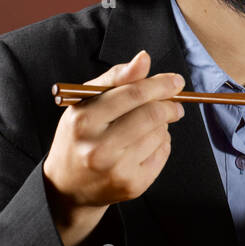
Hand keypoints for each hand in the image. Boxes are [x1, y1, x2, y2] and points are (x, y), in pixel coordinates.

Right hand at [42, 49, 186, 245]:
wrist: (68, 186)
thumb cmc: (80, 136)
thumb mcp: (86, 103)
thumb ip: (116, 78)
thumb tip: (144, 58)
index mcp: (84, 121)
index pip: (133, 94)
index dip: (160, 85)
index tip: (176, 81)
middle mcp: (98, 148)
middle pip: (151, 115)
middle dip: (170, 106)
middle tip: (174, 104)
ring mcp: (116, 170)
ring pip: (160, 134)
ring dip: (162, 125)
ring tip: (148, 127)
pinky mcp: (132, 185)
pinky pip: (163, 153)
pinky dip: (162, 143)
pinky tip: (146, 145)